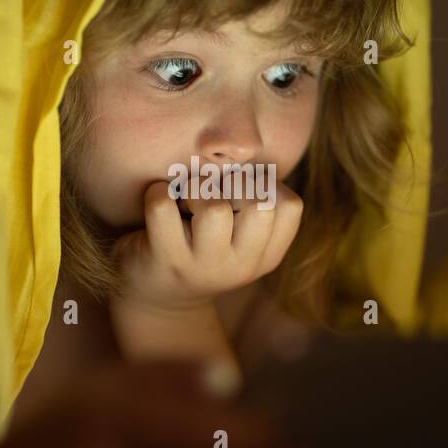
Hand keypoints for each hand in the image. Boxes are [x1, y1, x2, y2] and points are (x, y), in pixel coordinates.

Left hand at [112, 179, 303, 314]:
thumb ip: (255, 201)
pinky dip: (158, 191)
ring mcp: (203, 267)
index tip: (239, 192)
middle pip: (261, 204)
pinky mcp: (165, 261)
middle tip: (212, 194)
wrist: (158, 299)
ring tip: (185, 201)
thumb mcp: (240, 236)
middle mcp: (241, 266)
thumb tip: (245, 148)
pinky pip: (162, 206)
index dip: (264, 184)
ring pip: (213, 207)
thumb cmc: (203, 248)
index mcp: (267, 256)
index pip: (290, 205)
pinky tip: (159, 202)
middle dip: (233, 183)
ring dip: (194, 188)